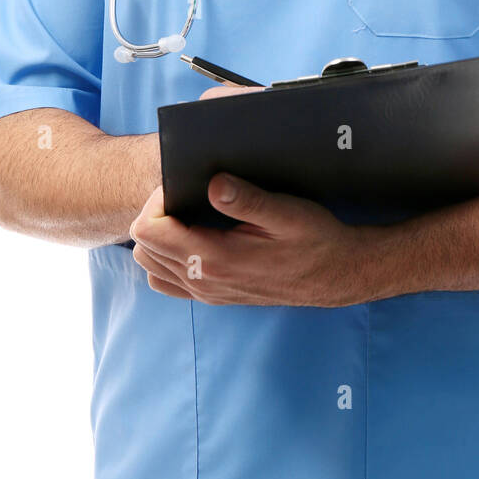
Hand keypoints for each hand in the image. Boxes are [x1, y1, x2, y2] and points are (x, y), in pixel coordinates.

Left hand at [130, 175, 374, 306]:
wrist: (335, 275)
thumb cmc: (315, 240)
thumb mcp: (288, 213)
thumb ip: (248, 200)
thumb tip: (213, 183)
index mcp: (215, 258)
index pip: (149, 230)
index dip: (158, 201)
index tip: (184, 186)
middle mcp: (204, 282)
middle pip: (143, 247)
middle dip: (156, 215)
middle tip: (186, 196)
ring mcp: (207, 293)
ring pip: (151, 265)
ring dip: (160, 237)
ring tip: (189, 214)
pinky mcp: (214, 296)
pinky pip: (168, 281)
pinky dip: (168, 257)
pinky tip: (193, 238)